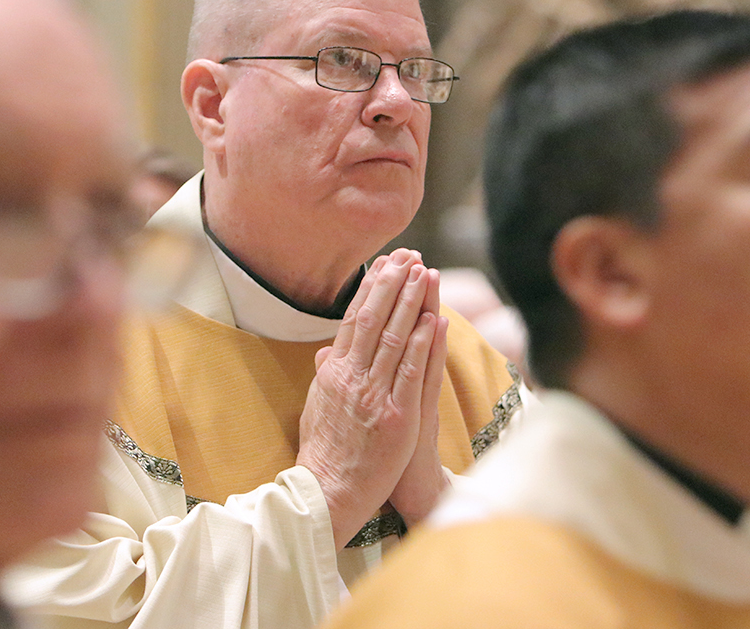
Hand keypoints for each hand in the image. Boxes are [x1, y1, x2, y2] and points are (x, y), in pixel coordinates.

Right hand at [297, 249, 439, 548]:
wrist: (328, 494)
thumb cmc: (324, 454)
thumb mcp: (316, 409)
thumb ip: (324, 379)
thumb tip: (326, 354)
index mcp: (333, 373)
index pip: (353, 320)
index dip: (371, 289)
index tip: (384, 263)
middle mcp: (352, 378)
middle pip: (374, 320)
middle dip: (393, 284)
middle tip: (409, 255)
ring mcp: (374, 396)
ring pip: (395, 339)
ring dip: (411, 303)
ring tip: (425, 273)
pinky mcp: (398, 416)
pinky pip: (412, 373)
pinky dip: (422, 344)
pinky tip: (433, 320)